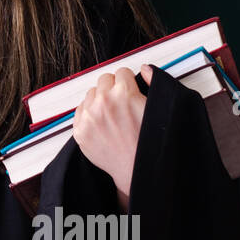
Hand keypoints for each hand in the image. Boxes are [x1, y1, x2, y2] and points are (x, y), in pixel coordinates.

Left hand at [71, 64, 154, 211]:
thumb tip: (144, 68)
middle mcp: (103, 102)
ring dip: (100, 99)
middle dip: (114, 88)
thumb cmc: (152, 143)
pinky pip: (80, 111)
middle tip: (122, 102)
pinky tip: (103, 123)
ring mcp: (88, 117)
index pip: (121, 72)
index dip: (129, 82)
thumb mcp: (159, 109)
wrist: (137, 170)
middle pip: (104, 80)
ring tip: (113, 114)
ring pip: (91, 94)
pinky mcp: (80, 131)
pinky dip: (89, 114)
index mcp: (123, 93)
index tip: (131, 91)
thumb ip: (154, 82)